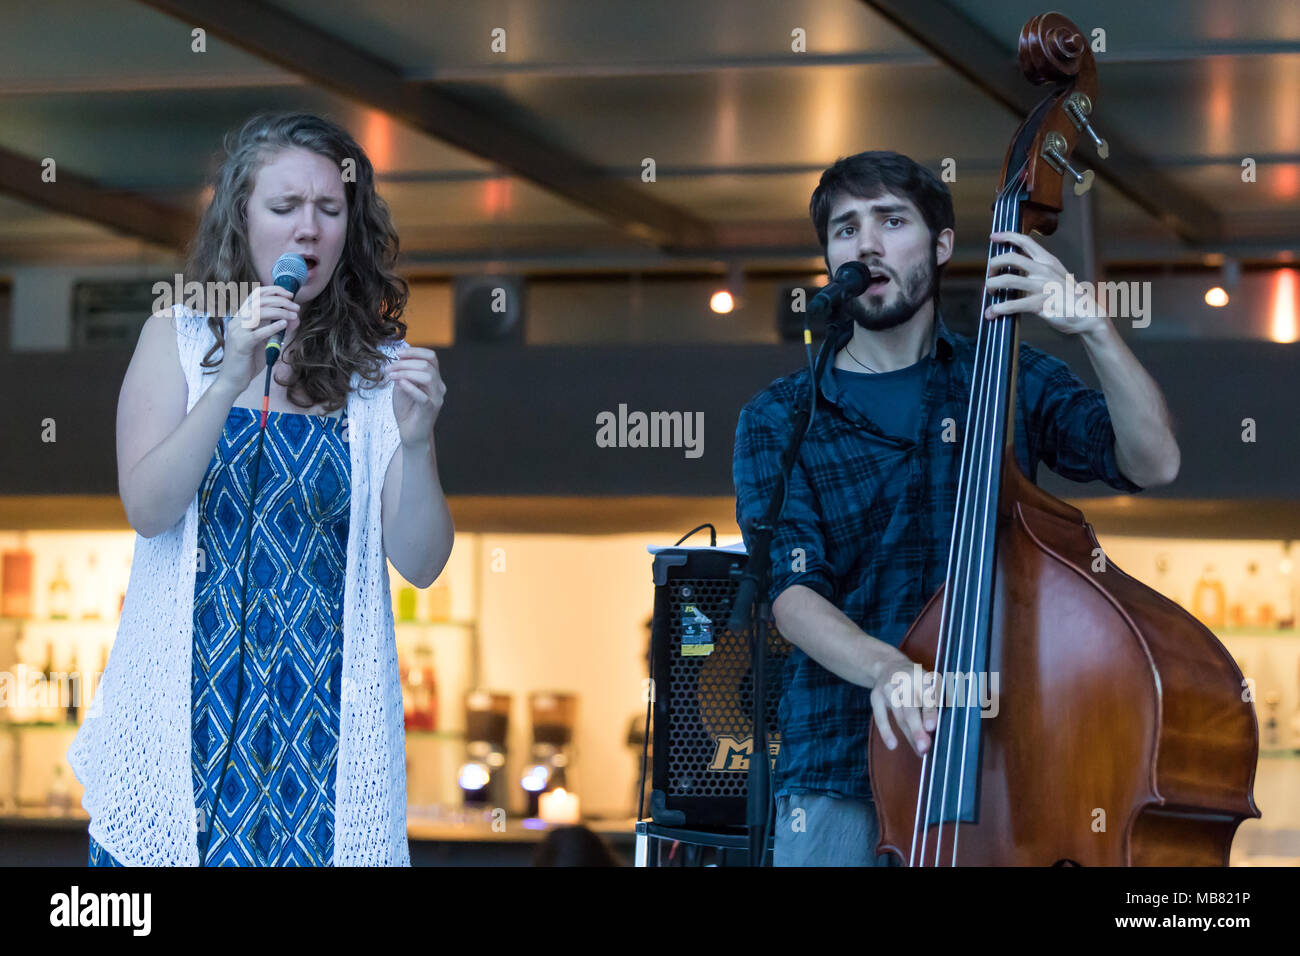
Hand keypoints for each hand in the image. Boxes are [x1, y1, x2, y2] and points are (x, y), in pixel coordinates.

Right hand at [216, 285, 300, 395]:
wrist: (233, 380)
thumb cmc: (248, 360)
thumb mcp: (264, 341)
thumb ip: (276, 330)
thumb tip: (294, 320)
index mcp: (241, 317)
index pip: (255, 295)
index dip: (273, 290)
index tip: (289, 294)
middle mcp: (237, 321)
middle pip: (259, 301)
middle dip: (281, 301)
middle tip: (296, 307)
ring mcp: (237, 331)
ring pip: (259, 313)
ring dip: (280, 312)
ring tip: (294, 316)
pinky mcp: (241, 344)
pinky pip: (258, 333)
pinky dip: (272, 327)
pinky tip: (284, 325)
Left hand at [383, 346, 444, 445]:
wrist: (410, 432)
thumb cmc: (407, 409)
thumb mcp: (402, 386)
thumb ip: (403, 374)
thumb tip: (399, 360)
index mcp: (434, 378)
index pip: (431, 357)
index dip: (414, 352)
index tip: (397, 354)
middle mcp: (438, 386)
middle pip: (427, 365)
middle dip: (405, 363)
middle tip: (389, 368)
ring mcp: (436, 398)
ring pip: (427, 377)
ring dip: (406, 373)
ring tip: (391, 376)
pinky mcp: (430, 409)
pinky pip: (423, 396)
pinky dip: (410, 387)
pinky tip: (399, 384)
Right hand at [868, 649, 936, 756]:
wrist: (889, 665)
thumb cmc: (916, 681)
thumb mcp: (928, 683)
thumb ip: (934, 703)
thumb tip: (937, 729)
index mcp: (922, 677)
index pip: (926, 696)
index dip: (929, 712)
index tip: (932, 728)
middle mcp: (904, 681)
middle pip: (910, 708)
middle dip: (917, 729)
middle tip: (924, 748)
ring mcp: (888, 688)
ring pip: (899, 715)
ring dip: (909, 735)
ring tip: (919, 751)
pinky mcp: (875, 696)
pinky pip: (880, 716)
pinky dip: (886, 731)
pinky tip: (893, 745)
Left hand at [984, 231, 1106, 335]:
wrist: (1087, 315)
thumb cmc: (1068, 298)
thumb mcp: (1055, 277)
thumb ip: (1037, 272)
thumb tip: (1012, 273)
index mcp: (1048, 261)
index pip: (1025, 241)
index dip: (1007, 236)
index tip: (993, 237)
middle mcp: (1044, 270)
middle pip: (1010, 258)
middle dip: (993, 265)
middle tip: (990, 274)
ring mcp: (1041, 286)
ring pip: (1006, 280)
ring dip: (992, 285)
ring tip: (990, 292)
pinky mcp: (1039, 303)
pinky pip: (1011, 304)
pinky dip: (997, 309)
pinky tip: (992, 312)